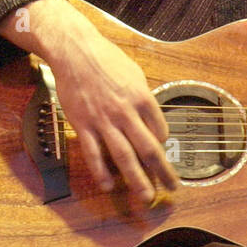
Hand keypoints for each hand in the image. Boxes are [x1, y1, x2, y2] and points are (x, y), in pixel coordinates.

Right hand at [0, 0, 178, 204]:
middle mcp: (126, 112)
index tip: (163, 154)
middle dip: (163, 172)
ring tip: (146, 197)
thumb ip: (144, 98)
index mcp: (142, 98)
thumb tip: (152, 119)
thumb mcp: (135, 74)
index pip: (160, 131)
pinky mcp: (83, 124)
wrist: (74, 50)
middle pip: (149, 149)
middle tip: (172, 187)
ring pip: (124, 156)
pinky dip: (101, 171)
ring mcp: (104, 120)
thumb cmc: (106, 59)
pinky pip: (93, 153)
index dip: (164, 145)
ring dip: (137, 179)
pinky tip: (108, 185)